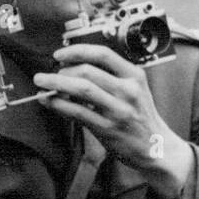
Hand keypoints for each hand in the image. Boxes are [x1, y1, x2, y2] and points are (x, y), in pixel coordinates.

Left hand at [33, 44, 193, 197]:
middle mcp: (127, 90)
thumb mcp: (135, 90)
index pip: (102, 54)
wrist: (156, 147)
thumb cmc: (140, 118)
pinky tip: (49, 102)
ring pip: (80, 89)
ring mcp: (118, 110)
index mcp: (134, 76)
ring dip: (56, 84)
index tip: (59, 54)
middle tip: (49, 75)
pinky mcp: (107, 129)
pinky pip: (78, 112)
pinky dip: (59, 105)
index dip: (77, 50)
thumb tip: (74, 69)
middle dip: (61, 71)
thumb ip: (110, 78)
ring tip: (42, 84)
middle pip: (87, 70)